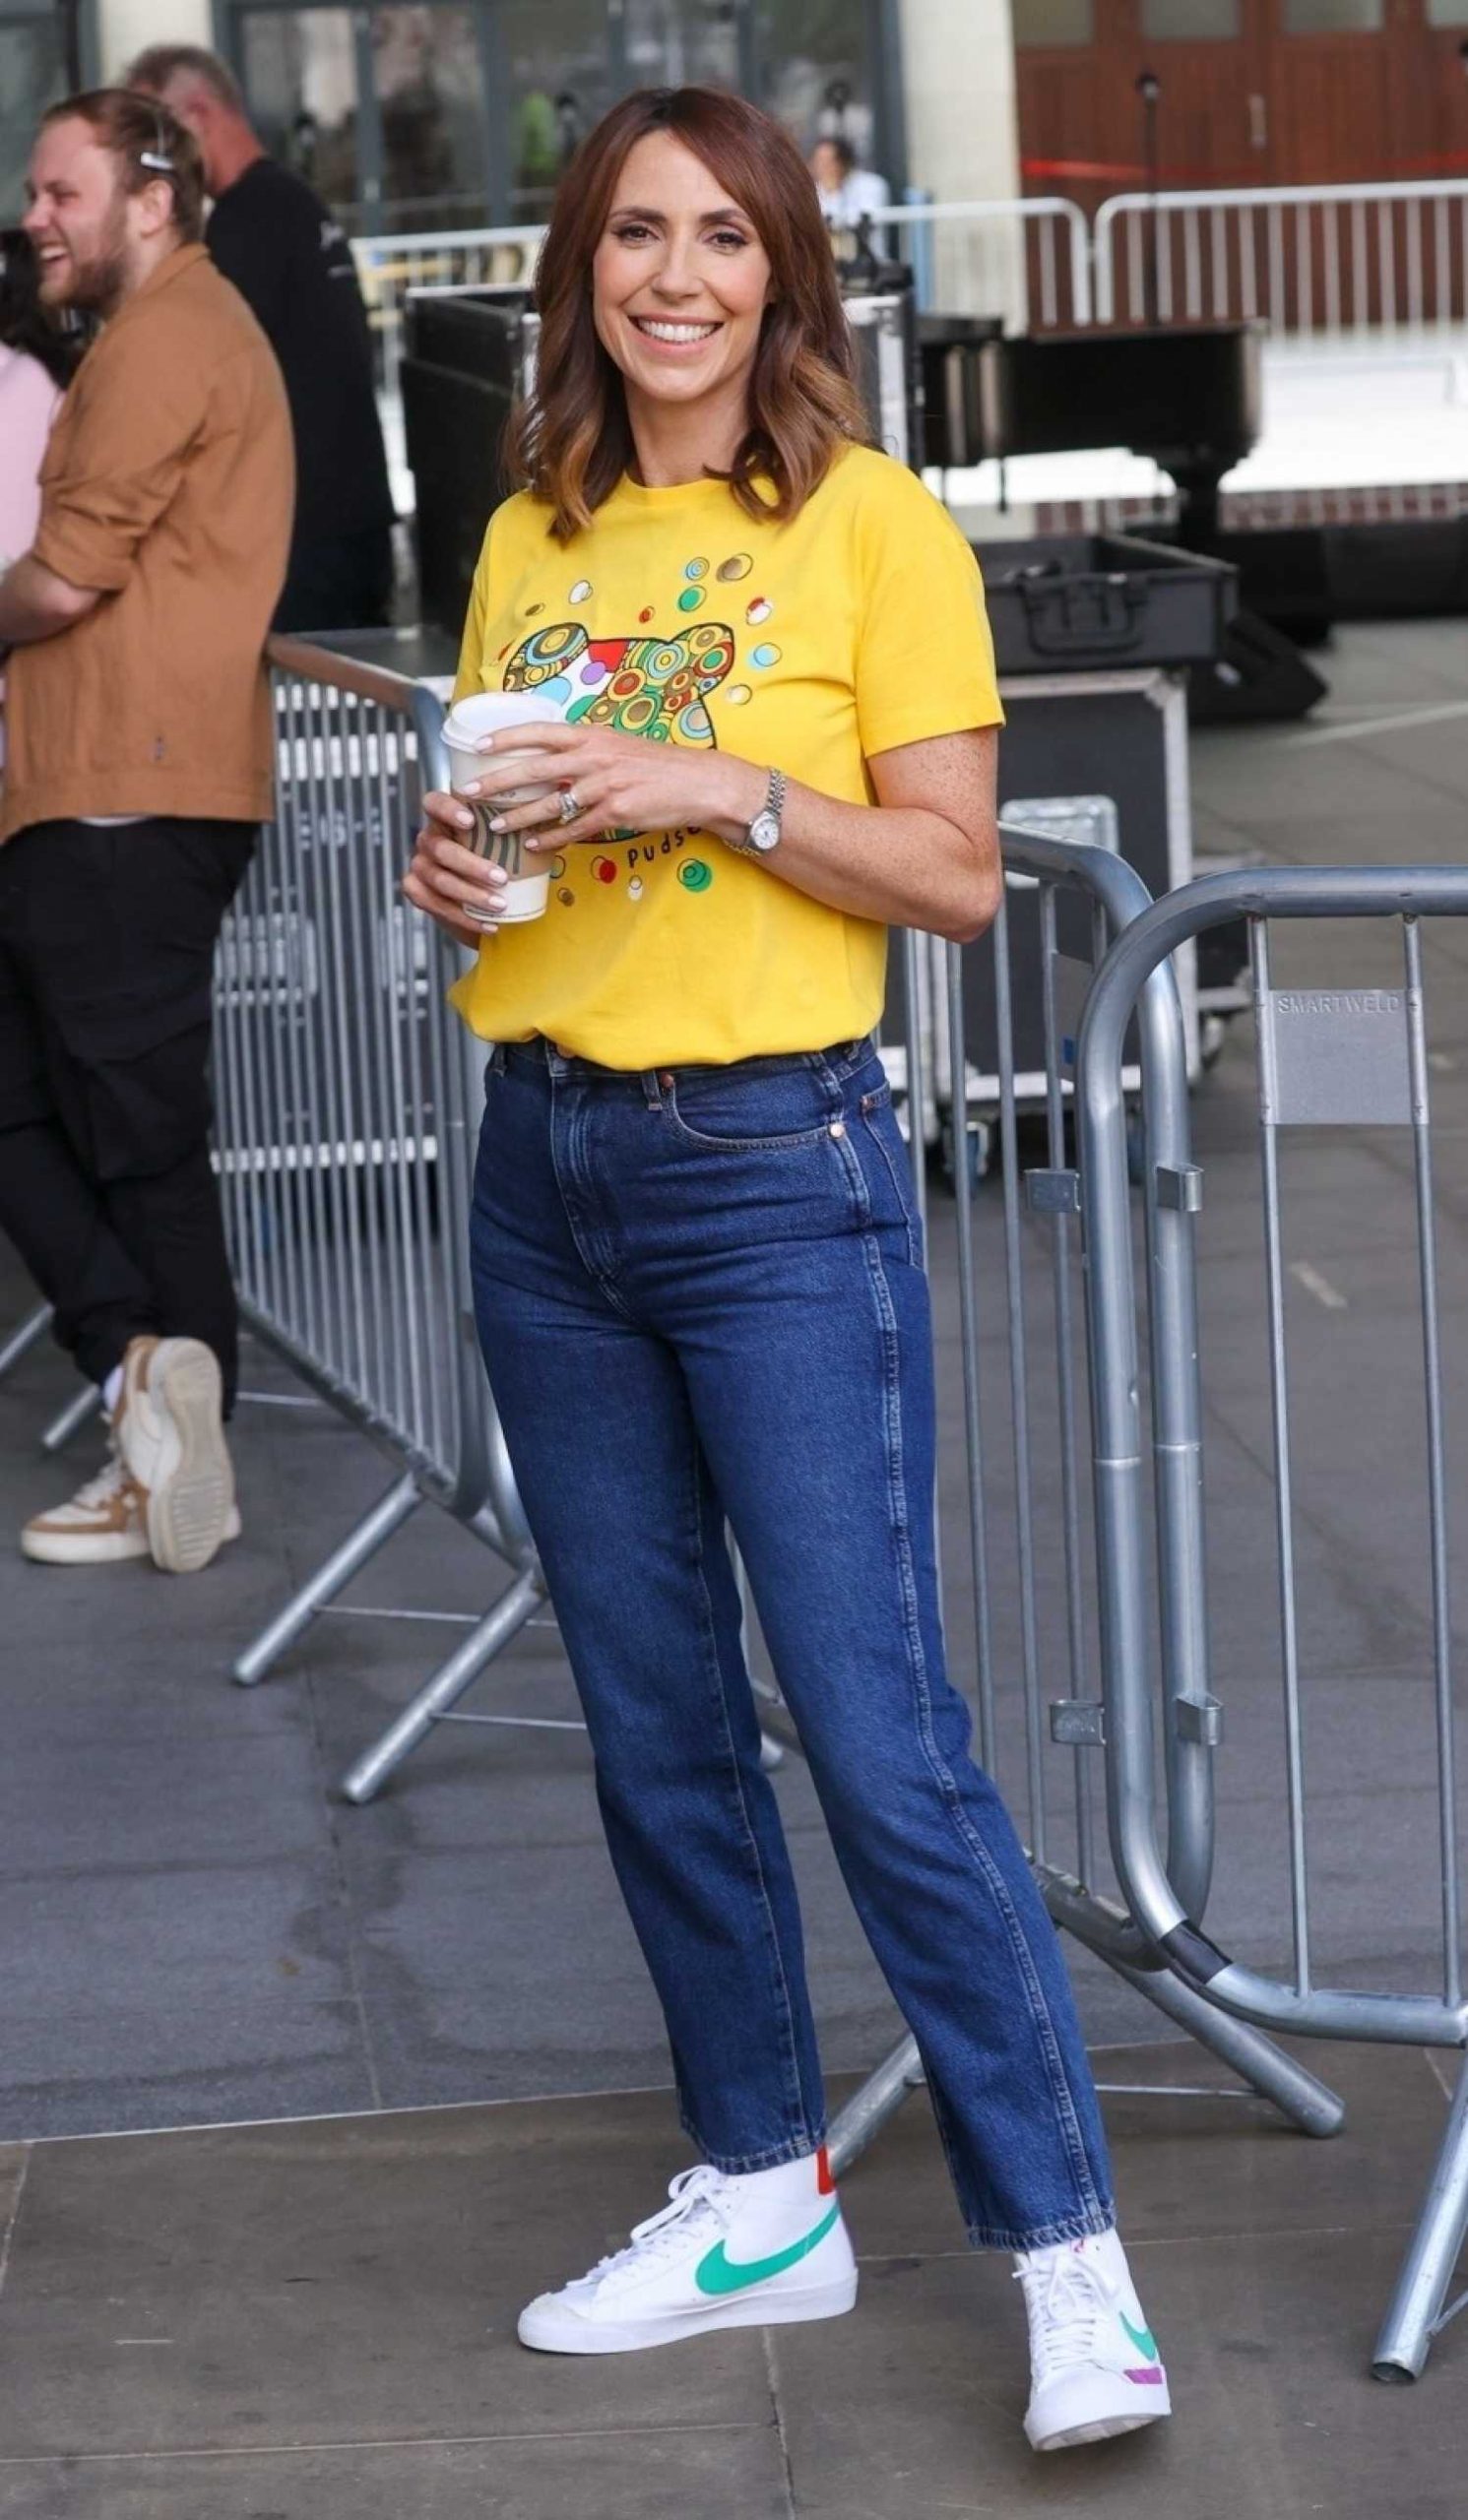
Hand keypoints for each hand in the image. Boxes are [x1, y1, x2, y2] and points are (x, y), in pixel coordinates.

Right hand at [403, 791, 506, 948]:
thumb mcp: (508, 842)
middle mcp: (427, 839)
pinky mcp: (417, 891)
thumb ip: (520, 830)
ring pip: (440, 880)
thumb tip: (555, 826)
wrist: (482, 900)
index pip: (434, 802)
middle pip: (441, 849)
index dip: (447, 810)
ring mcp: (420, 865)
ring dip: (471, 894)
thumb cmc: (499, 861)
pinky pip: (435, 904)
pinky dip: (464, 917)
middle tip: (502, 878)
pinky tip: (488, 924)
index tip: (471, 821)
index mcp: (445, 819)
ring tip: (500, 904)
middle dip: (472, 865)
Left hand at [455, 718, 765, 851]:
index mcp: (592, 734)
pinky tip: (534, 845)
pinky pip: (575, 829)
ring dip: (518, 817)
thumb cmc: (657, 764)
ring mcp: (604, 785)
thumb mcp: (618, 745)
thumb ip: (586, 750)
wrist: (698, 781)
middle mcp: (594, 756)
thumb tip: (553, 759)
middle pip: (534, 767)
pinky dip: (552, 839)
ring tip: (494, 827)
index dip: (506, 736)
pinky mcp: (616, 812)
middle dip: (496, 780)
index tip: (477, 744)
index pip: (539, 731)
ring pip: (550, 802)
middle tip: (467, 791)